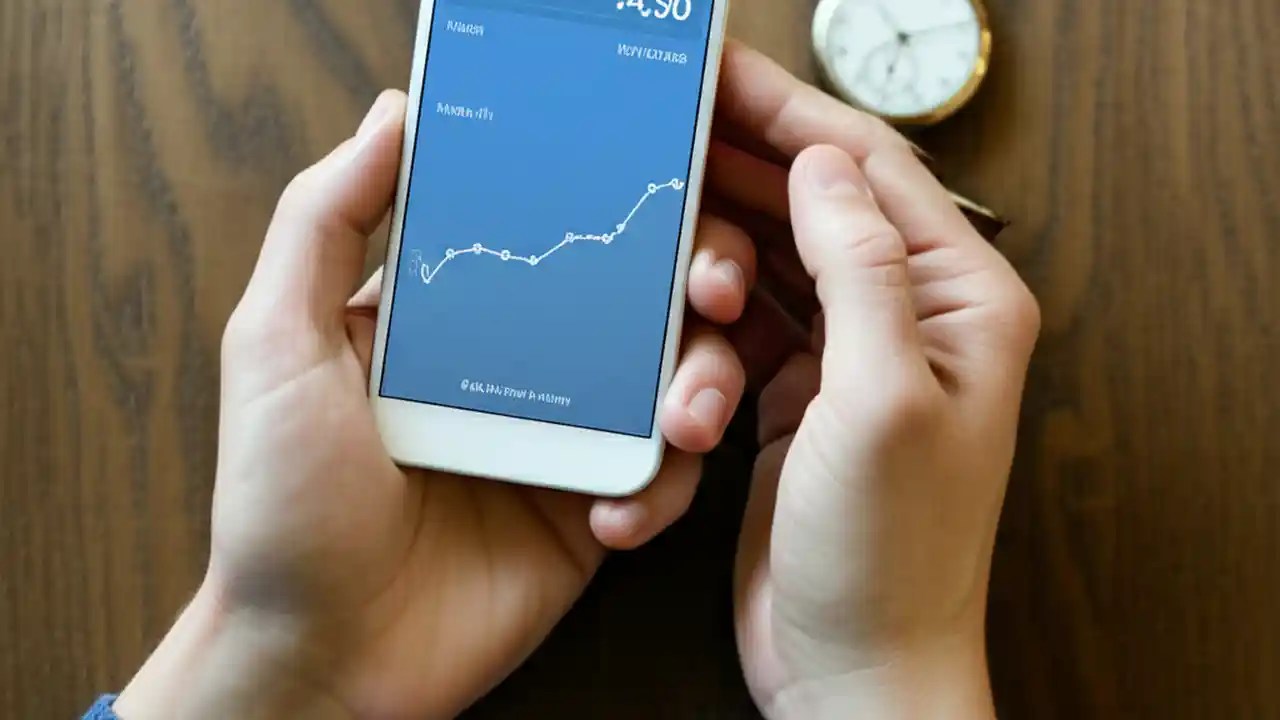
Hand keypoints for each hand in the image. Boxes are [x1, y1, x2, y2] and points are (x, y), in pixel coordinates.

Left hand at [115, 89, 754, 718]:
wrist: (322, 656)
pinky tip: (614, 515)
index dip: (617, 201)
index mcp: (456, 314)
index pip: (555, 227)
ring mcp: (564, 440)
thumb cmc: (284, 505)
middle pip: (636, 295)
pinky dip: (661, 489)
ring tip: (683, 418)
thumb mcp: (278, 345)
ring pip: (672, 380)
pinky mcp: (594, 513)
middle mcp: (520, 366)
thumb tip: (393, 118)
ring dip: (701, 383)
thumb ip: (324, 223)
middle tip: (711, 290)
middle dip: (695, 281)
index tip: (668, 190)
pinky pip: (664, 480)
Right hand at [709, 43, 1040, 717]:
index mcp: (960, 303)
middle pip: (814, 209)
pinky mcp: (797, 403)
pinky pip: (743, 335)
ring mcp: (850, 362)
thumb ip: (860, 268)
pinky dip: (706, 340)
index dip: (793, 115)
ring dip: (717, 277)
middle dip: (740, 180)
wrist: (853, 669)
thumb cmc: (889, 554)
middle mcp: (910, 321)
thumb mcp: (880, 397)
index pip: (872, 171)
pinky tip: (681, 358)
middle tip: (666, 147)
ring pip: (769, 270)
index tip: (720, 77)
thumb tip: (825, 165)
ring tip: (686, 297)